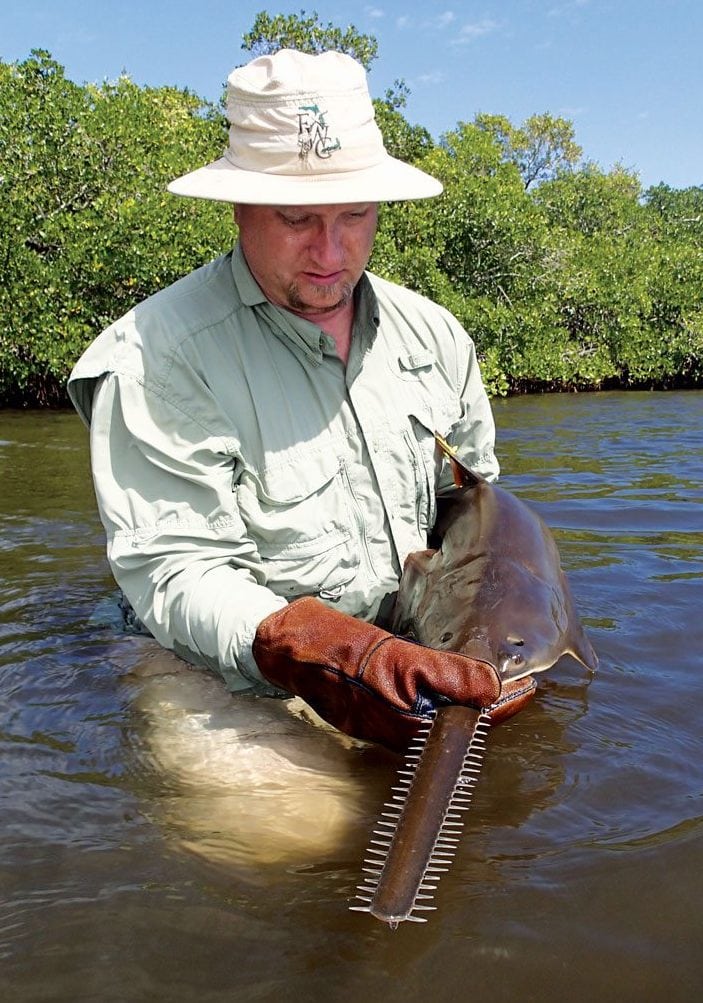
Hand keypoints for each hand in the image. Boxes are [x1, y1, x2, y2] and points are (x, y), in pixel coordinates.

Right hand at [252, 597, 534, 751]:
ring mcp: (390, 722)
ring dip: (469, 694)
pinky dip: (445, 689)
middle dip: (491, 700)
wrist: (290, 648)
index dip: (506, 702)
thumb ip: (447, 675)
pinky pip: (423, 704)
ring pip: (444, 713)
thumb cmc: (339, 652)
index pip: (474, 722)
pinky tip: (452, 670)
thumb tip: (493, 687)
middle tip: (518, 673)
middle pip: (461, 721)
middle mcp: (404, 732)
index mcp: (412, 726)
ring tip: (494, 671)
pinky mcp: (379, 708)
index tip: (530, 683)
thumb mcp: (398, 658)